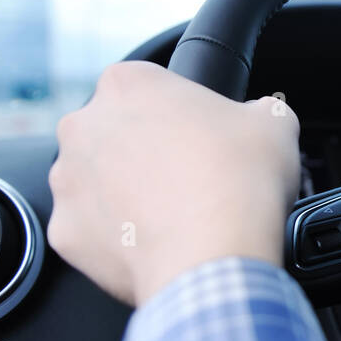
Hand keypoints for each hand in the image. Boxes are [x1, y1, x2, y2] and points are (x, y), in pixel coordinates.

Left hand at [47, 61, 300, 305]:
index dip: (180, 113)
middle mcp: (84, 125)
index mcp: (129, 83)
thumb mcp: (274, 123)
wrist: (215, 257)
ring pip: (96, 182)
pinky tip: (157, 244)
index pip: (148, 86)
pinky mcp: (65, 232)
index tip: (201, 136)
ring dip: (126, 194)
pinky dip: (118, 239)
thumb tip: (259, 118)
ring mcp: (67, 181)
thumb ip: (258, 109)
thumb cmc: (241, 181)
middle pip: (114, 132)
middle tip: (190, 176)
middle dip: (145, 152)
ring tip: (176, 215)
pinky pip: (91, 231)